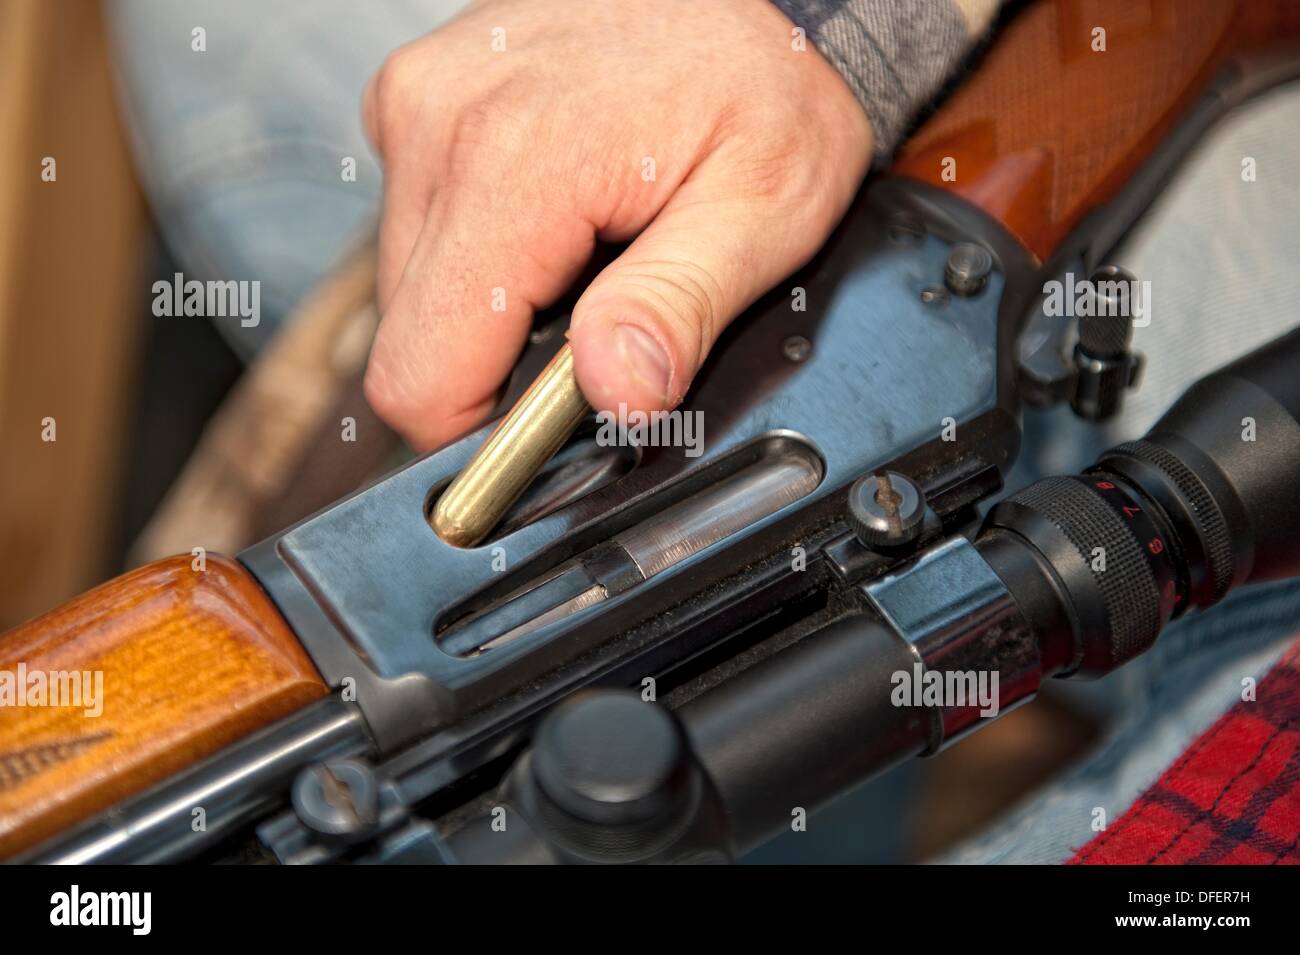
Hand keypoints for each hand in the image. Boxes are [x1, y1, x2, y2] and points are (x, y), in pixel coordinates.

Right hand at [362, 0, 871, 450]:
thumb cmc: (768, 80)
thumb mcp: (760, 210)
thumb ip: (676, 310)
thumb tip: (617, 396)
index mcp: (515, 160)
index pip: (423, 371)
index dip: (478, 431)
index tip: (541, 426)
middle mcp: (442, 120)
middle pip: (411, 336)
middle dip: (492, 361)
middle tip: (592, 321)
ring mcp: (422, 100)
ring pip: (409, 284)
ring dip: (484, 302)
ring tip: (580, 254)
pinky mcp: (419, 96)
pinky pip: (418, 222)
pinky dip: (476, 246)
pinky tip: (551, 215)